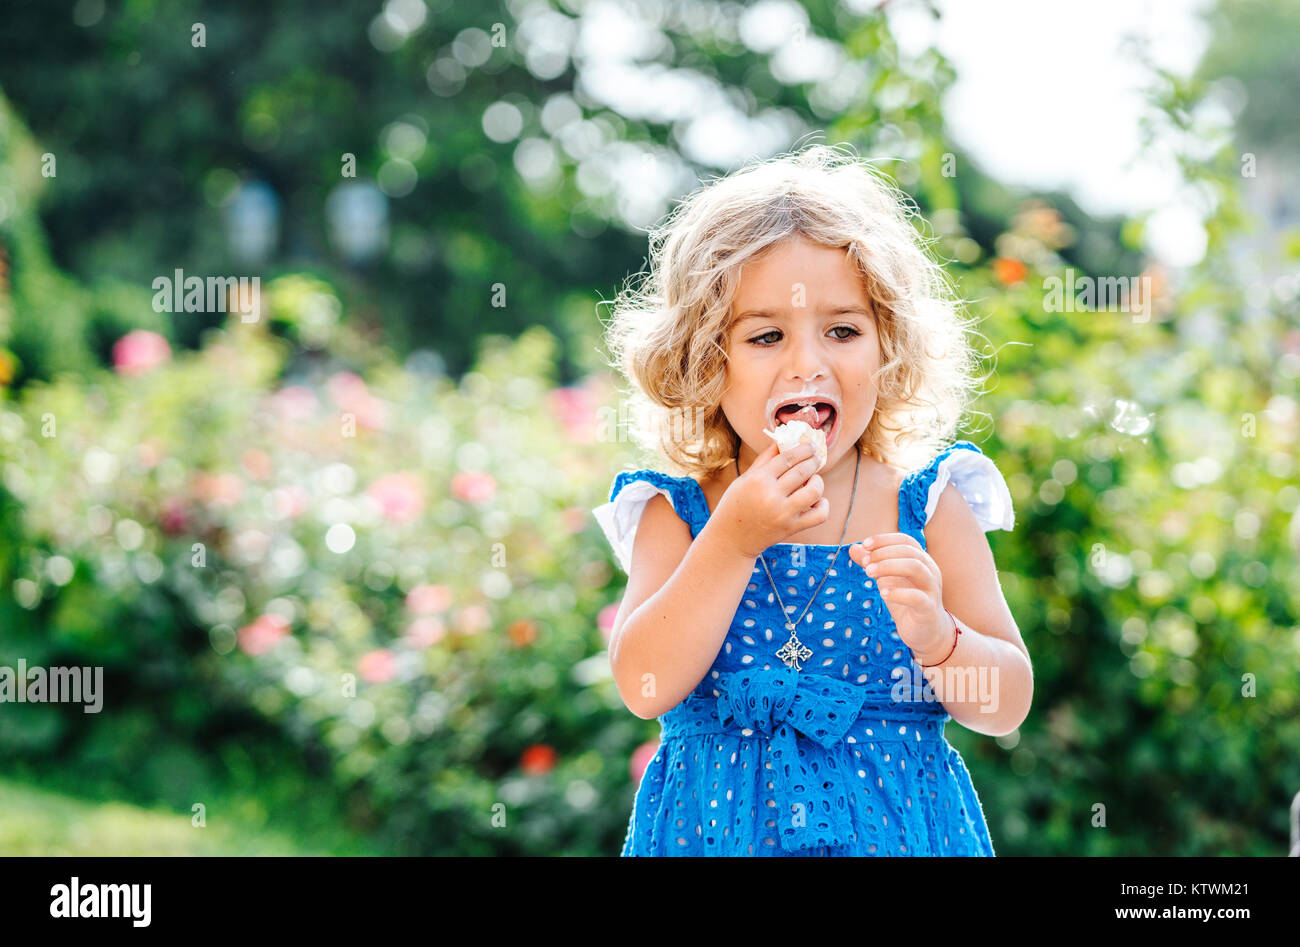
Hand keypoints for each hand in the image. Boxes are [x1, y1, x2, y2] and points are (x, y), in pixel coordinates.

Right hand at [712, 438, 827, 559]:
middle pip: (802, 471)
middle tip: (817, 457)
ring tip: (814, 479)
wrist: (731, 539)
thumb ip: (765, 460)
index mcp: (758, 480)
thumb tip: (783, 440)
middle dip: (813, 460)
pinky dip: (823, 506)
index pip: (788, 457)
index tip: (810, 446)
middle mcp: (771, 496)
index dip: (803, 449)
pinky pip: (819, 515)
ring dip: (818, 481)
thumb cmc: (736, 504)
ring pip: (814, 491)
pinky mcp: (791, 528)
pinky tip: (818, 501)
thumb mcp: (744, 479)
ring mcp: (782, 513)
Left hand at [847, 533, 953, 662]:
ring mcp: (932, 588)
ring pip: (915, 567)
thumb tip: (853, 548)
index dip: (885, 539)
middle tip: (865, 564)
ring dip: (889, 566)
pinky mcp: (929, 608)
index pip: (906, 540)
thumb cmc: (906, 602)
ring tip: (869, 573)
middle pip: (909, 551)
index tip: (865, 544)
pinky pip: (917, 596)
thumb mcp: (886, 580)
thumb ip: (872, 564)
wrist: (926, 632)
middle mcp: (930, 570)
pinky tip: (882, 593)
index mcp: (921, 560)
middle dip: (883, 553)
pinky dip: (898, 592)